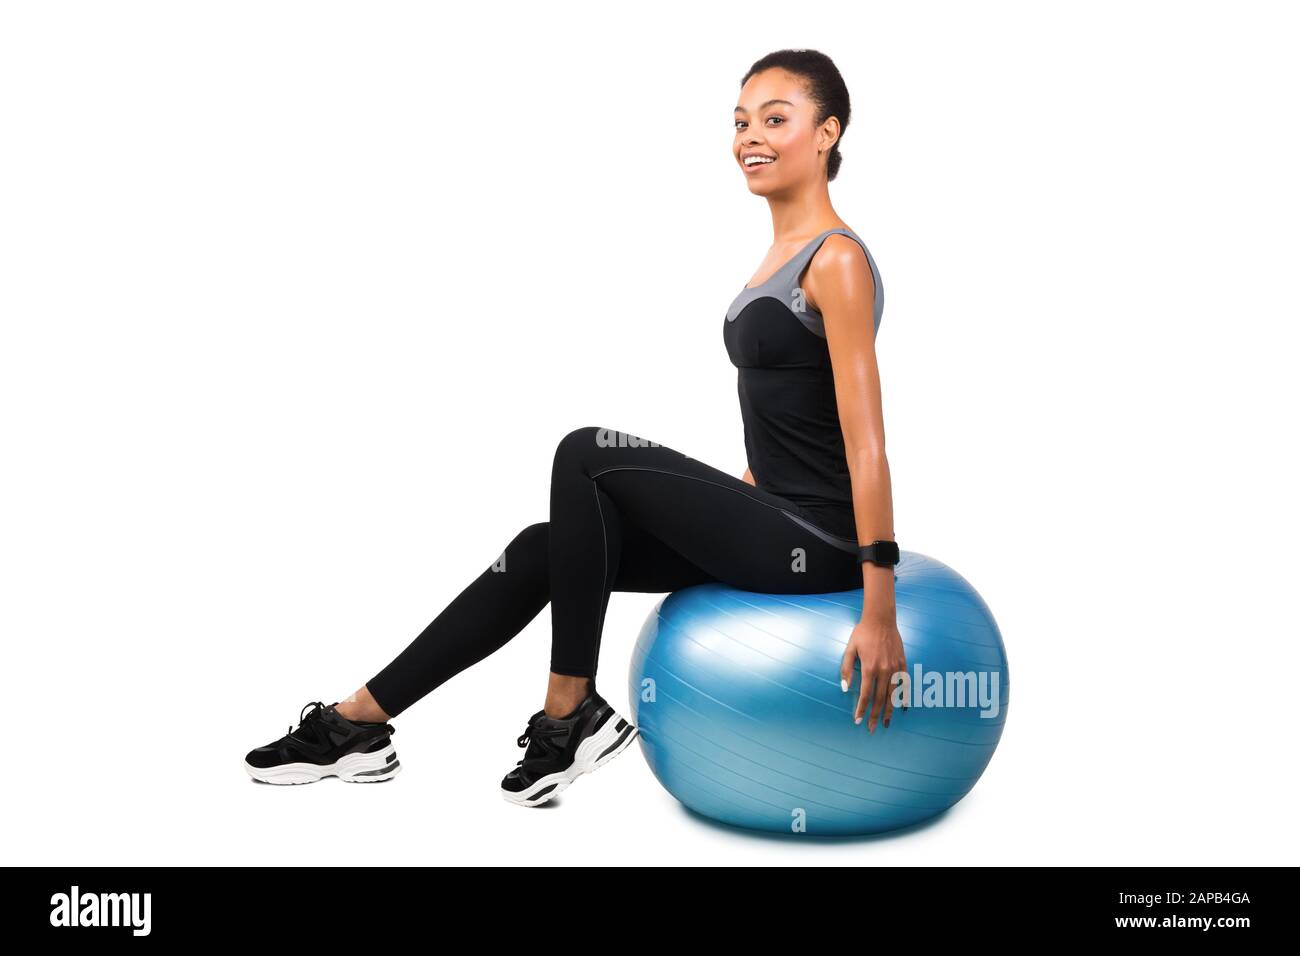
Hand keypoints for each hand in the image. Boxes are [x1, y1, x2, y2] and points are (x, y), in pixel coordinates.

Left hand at [839, 613, 905, 731]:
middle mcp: (884, 670)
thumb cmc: (863, 633)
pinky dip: (904, 697)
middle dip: (875, 715)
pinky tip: (902, 707)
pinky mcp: (903, 663)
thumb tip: (845, 688)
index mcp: (869, 667)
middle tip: (872, 728)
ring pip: (893, 695)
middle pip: (880, 699)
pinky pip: (904, 684)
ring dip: (890, 711)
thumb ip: (846, 669)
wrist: (881, 619)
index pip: (865, 695)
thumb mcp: (850, 649)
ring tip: (887, 723)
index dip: (861, 709)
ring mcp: (895, 667)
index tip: (857, 720)